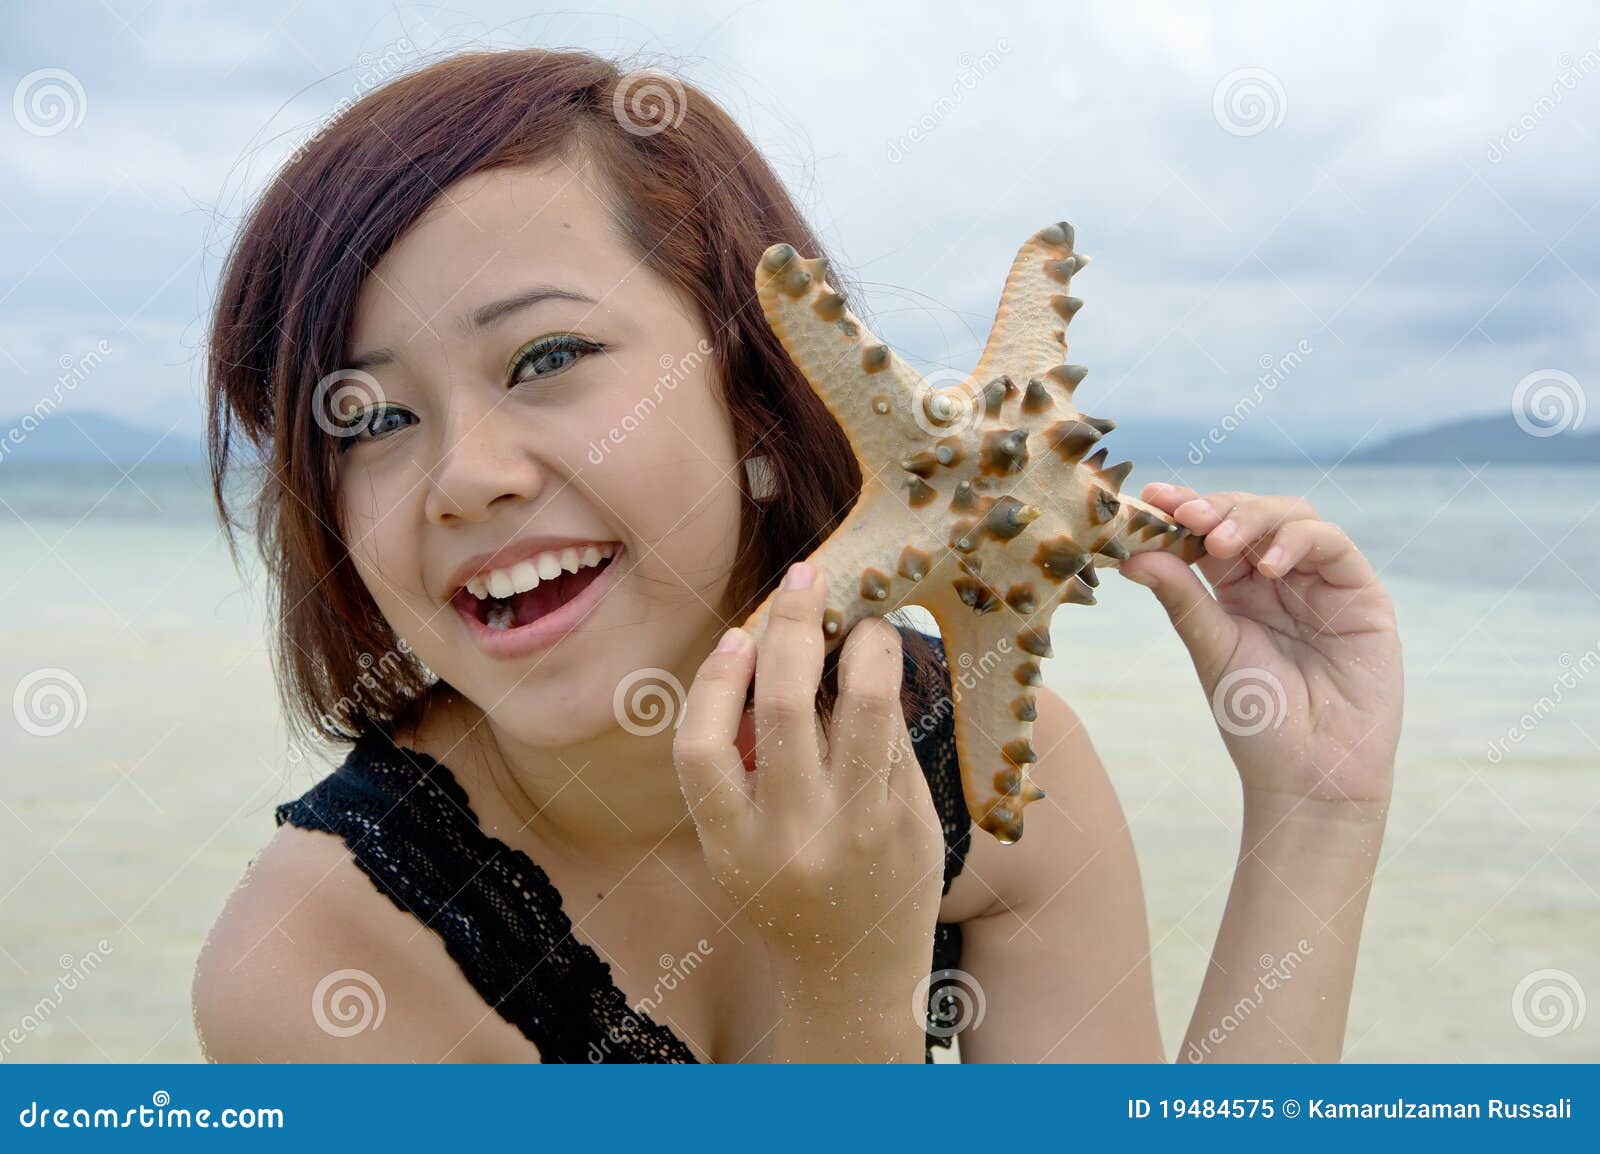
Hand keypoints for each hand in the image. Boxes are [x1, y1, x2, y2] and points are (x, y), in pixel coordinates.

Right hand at [672, 561, 945, 990]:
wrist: (853, 975)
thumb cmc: (781, 892)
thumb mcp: (733, 847)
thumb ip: (736, 768)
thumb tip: (757, 652)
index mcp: (732, 846)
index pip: (698, 748)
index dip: (711, 681)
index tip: (735, 638)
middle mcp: (795, 838)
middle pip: (784, 705)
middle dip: (793, 624)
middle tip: (805, 579)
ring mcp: (861, 831)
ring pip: (865, 705)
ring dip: (865, 643)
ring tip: (863, 617)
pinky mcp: (913, 824)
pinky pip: (898, 735)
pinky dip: (887, 694)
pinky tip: (880, 672)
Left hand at [1118, 485, 1401, 817]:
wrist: (1309, 774)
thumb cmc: (1257, 719)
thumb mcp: (1212, 650)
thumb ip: (1182, 599)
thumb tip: (1134, 555)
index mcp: (1236, 590)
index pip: (1210, 532)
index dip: (1184, 509)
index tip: (1151, 497)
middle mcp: (1279, 579)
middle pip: (1252, 514)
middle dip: (1217, 507)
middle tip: (1186, 515)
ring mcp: (1321, 583)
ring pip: (1293, 516)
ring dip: (1253, 518)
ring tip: (1221, 543)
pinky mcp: (1361, 594)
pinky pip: (1332, 545)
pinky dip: (1297, 541)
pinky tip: (1267, 565)